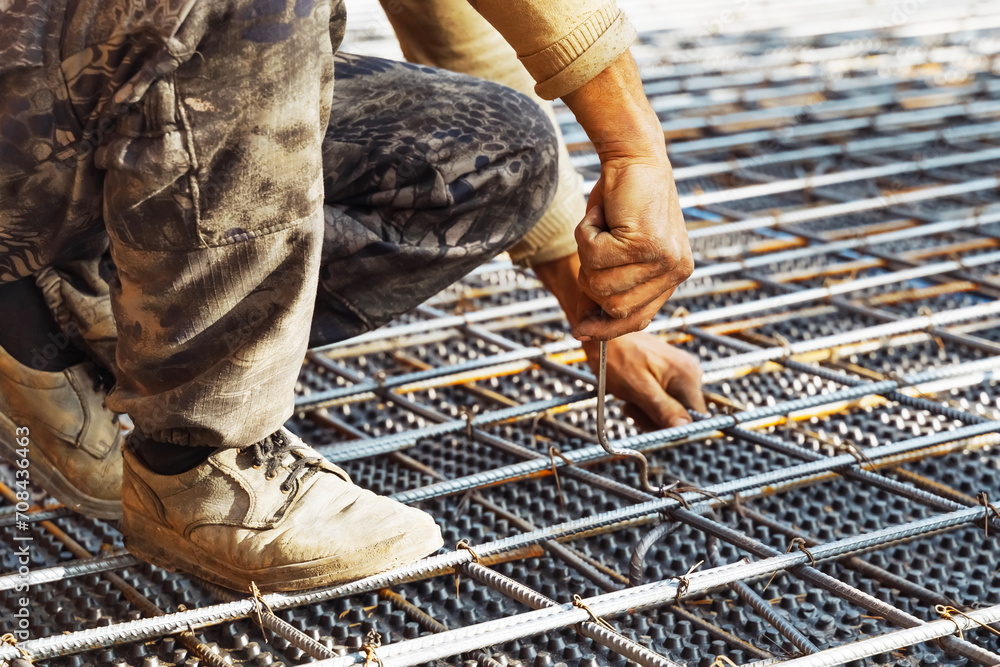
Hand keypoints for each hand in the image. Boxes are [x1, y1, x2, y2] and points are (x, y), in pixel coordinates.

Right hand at [573, 160, 691, 340]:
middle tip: (593, 246)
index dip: (607, 328)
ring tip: (600, 227)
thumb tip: (581, 330)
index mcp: (673, 274)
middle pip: (615, 307)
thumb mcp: (612, 249)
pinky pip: (595, 258)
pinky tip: (601, 216)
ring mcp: (665, 260)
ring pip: (602, 285)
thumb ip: (604, 286)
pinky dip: (585, 235)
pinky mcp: (648, 244)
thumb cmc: (620, 201)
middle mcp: (676, 271)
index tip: (581, 329)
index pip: (638, 318)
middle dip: (591, 280)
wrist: (633, 156)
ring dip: (587, 254)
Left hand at [585, 332, 705, 428]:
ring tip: (631, 397)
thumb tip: (684, 429)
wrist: (604, 336)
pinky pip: (665, 398)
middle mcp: (690, 373)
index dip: (674, 428)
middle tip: (633, 406)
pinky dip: (649, 401)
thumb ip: (662, 409)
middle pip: (683, 415)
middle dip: (656, 418)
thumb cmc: (616, 356)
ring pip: (671, 409)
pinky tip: (635, 393)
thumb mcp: (638, 388)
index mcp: (687, 376)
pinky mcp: (670, 373)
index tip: (651, 424)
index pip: (695, 418)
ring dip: (650, 410)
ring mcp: (680, 372)